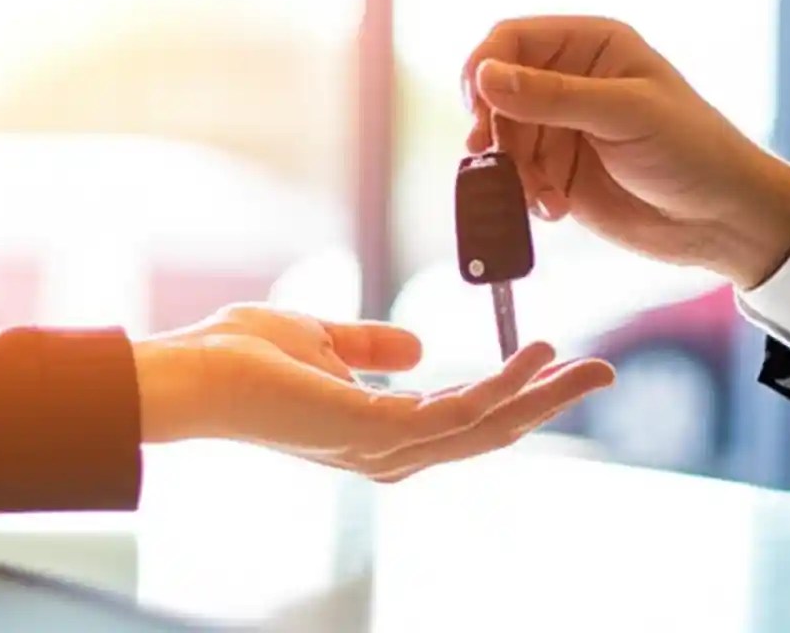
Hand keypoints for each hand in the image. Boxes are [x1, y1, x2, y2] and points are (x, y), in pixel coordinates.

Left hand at [133, 304, 614, 481]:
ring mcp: (385, 447)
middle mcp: (390, 450)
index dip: (513, 394)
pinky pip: (459, 413)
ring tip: (589, 369)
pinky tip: (532, 360)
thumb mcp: (322, 340)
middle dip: (548, 404)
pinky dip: (501, 385)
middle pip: (489, 433)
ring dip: (541, 398)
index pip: (465, 419)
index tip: (550, 360)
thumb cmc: (239, 359)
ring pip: (487, 429)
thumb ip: (372, 347)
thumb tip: (419, 347)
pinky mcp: (376, 430)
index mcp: (381, 431)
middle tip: (600, 374)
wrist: (190, 375)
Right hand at [462, 16, 789, 288]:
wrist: (724, 220)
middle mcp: (570, 83)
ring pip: (502, 141)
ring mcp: (563, 130)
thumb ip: (555, 98)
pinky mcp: (560, 175)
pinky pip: (516, 179)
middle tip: (491, 159)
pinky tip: (556, 210)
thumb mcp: (626, 115)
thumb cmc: (693, 151)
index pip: (512, 40)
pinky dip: (524, 196)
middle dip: (492, 128)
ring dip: (511, 171)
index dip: (485, 68)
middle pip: (497, 93)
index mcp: (592, 47)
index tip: (478, 107)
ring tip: (544, 197)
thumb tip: (486, 77)